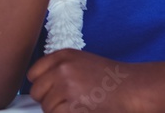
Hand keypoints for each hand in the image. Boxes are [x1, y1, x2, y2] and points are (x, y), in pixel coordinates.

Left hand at [28, 49, 147, 112]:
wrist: (132, 88)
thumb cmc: (109, 79)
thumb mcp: (80, 63)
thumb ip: (59, 70)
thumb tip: (39, 85)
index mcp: (62, 56)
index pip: (33, 73)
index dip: (41, 86)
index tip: (49, 91)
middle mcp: (61, 68)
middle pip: (36, 92)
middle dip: (48, 100)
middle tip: (65, 102)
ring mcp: (66, 86)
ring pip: (46, 107)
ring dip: (58, 111)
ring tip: (77, 106)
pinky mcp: (72, 104)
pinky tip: (80, 110)